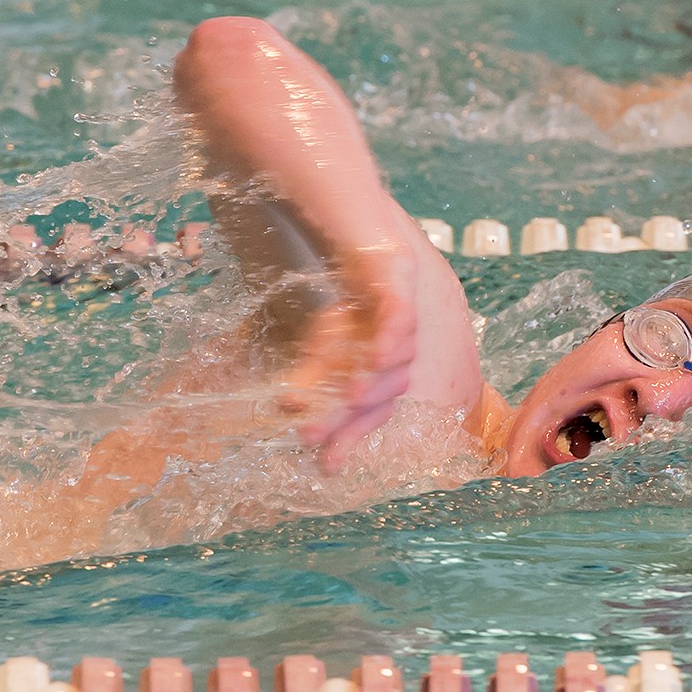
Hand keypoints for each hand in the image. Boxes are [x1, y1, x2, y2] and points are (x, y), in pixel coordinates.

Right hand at [277, 240, 418, 472]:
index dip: (348, 435)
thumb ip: (313, 377)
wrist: (357, 226)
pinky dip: (393, 333)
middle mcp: (397, 346)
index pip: (368, 407)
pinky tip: (377, 356)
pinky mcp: (401, 279)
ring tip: (350, 399)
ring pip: (397, 355)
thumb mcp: (326, 341)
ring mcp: (403, 313)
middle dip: (352, 415)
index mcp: (381, 366)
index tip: (325, 464)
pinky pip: (401, 311)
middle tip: (318, 436)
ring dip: (376, 379)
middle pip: (380, 389)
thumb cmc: (347, 289)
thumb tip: (288, 412)